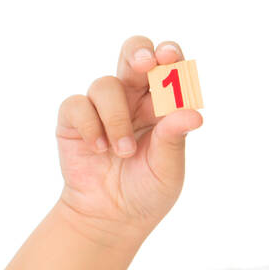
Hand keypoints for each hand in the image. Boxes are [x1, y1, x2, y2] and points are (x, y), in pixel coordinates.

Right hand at [55, 35, 202, 244]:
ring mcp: (102, 108)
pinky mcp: (74, 120)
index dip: (170, 56)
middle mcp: (133, 100)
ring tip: (123, 151)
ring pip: (106, 84)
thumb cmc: (147, 191)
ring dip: (117, 118)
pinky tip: (98, 149)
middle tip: (145, 63)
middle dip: (138, 52)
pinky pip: (77, 104)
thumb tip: (194, 114)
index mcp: (162, 106)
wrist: (112, 218)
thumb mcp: (168, 169)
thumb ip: (175, 138)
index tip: (171, 57)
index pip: (168, 70)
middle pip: (133, 54)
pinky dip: (89, 125)